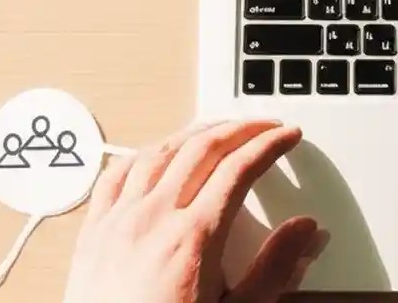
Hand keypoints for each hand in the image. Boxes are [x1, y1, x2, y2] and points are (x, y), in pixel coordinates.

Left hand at [63, 121, 327, 302]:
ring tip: (219, 129)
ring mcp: (118, 221)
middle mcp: (153, 219)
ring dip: (195, 132)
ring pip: (159, 151)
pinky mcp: (92, 232)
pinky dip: (143, 153)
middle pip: (202, 148)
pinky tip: (155, 153)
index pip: (239, 169)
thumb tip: (305, 231)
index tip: (287, 137)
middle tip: (264, 126)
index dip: (269, 145)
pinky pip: (116, 174)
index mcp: (193, 239)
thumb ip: (274, 271)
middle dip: (240, 128)